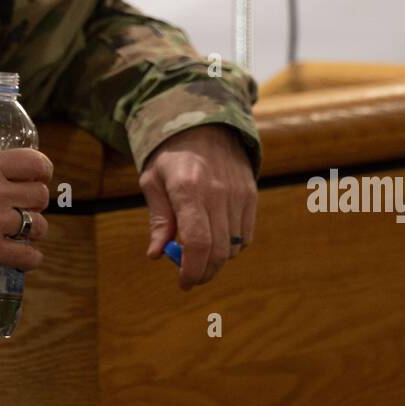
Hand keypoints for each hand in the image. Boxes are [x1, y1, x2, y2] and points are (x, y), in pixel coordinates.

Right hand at [0, 149, 52, 275]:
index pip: (34, 162)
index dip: (41, 170)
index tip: (37, 177)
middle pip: (40, 195)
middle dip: (36, 202)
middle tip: (24, 207)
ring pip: (39, 226)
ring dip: (34, 230)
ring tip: (23, 233)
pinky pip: (27, 256)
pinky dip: (29, 259)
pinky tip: (22, 257)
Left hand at [138, 125, 256, 290]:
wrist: (206, 122)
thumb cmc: (171, 154)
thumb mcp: (153, 180)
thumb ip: (158, 219)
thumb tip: (157, 254)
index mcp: (188, 188)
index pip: (197, 242)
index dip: (191, 270)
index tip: (183, 283)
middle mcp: (217, 192)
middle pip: (218, 251)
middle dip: (203, 272)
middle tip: (190, 277)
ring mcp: (239, 194)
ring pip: (234, 247)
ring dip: (217, 260)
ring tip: (199, 254)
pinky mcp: (251, 195)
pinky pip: (245, 236)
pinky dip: (232, 246)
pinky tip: (216, 238)